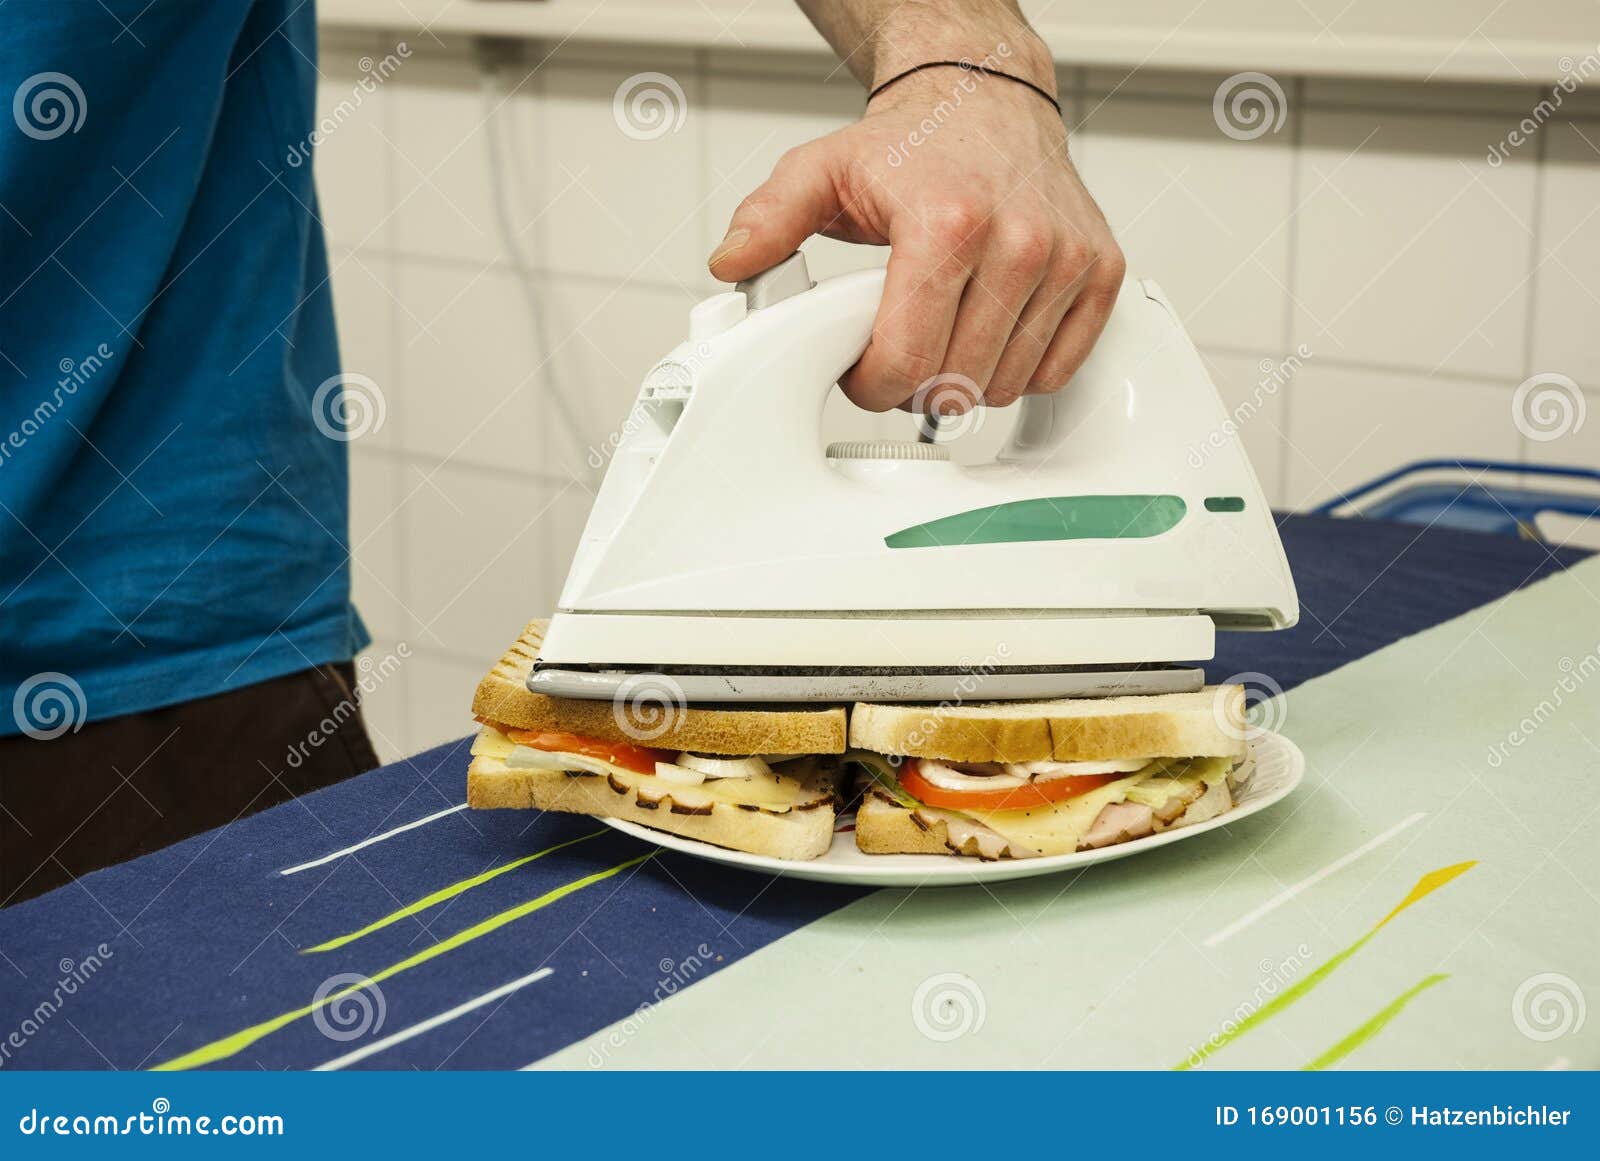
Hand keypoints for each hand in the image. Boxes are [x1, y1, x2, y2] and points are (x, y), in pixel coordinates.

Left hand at [707, 65, 1124, 414]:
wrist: (988, 98)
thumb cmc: (915, 144)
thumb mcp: (823, 171)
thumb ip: (769, 220)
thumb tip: (731, 264)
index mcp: (947, 223)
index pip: (906, 361)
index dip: (870, 384)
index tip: (861, 369)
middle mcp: (1019, 242)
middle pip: (954, 383)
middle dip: (914, 385)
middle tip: (897, 351)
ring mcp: (1065, 260)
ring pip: (1004, 386)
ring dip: (965, 379)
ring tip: (941, 335)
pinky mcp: (1100, 272)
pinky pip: (1055, 371)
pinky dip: (1018, 368)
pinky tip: (989, 333)